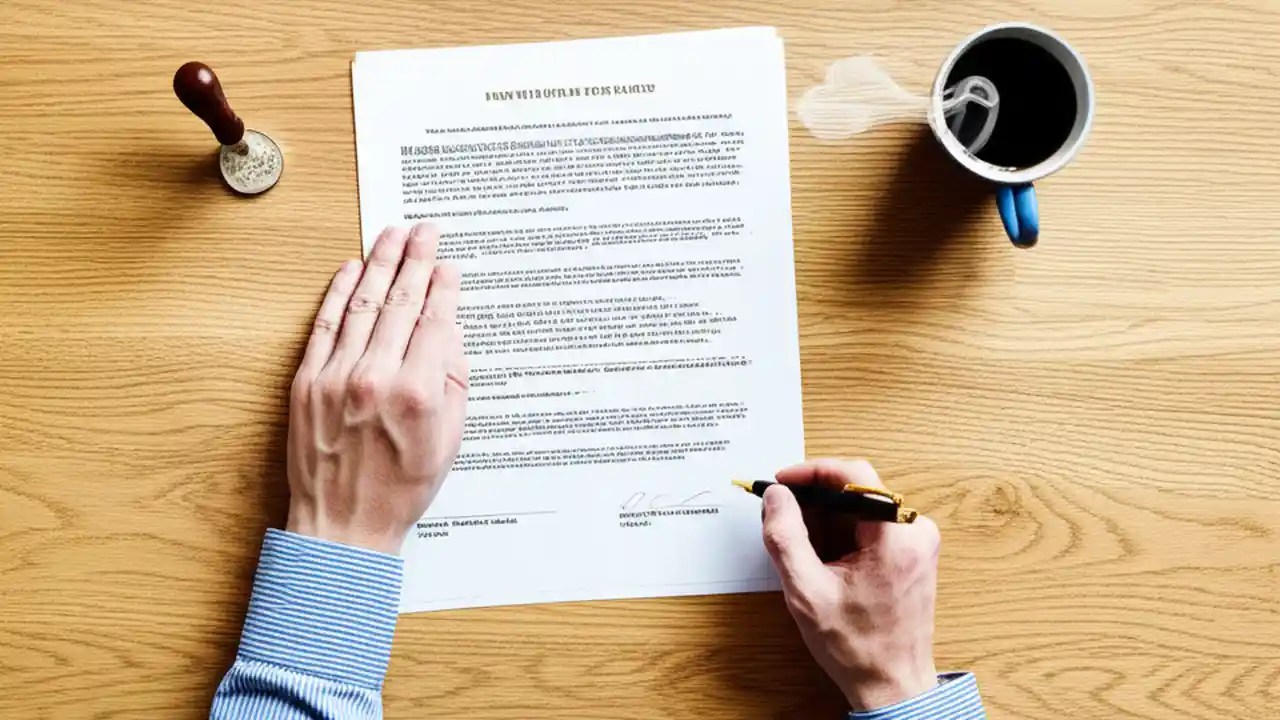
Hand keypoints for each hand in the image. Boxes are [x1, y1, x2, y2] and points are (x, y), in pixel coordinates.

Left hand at [285, 224, 467, 553]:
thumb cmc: (401, 488)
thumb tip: (447, 330)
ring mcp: (337, 377)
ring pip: (363, 305)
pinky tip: (351, 269)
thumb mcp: (449, 438)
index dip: (443, 287)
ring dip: (378, 264)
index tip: (447, 265)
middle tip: (425, 230)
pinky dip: (338, 293)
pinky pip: (325, 325)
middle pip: (401, 302)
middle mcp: (376, 377)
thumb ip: (452, 379)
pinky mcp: (307, 382)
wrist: (343, 524)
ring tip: (391, 235)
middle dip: (415, 260)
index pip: (435, 321)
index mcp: (419, 392)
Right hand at [762, 459, 939, 710]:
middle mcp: (915, 531)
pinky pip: (871, 524)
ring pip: (861, 507)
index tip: (782, 481)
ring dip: (827, 520)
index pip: (854, 474)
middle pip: (856, 489)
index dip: (812, 471)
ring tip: (804, 551)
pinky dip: (843, 533)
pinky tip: (826, 561)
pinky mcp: (912, 553)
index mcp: (896, 536)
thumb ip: (786, 537)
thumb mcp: (806, 592)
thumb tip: (776, 497)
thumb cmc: (857, 647)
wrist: (892, 684)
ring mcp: (918, 542)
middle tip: (783, 518)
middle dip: (815, 501)